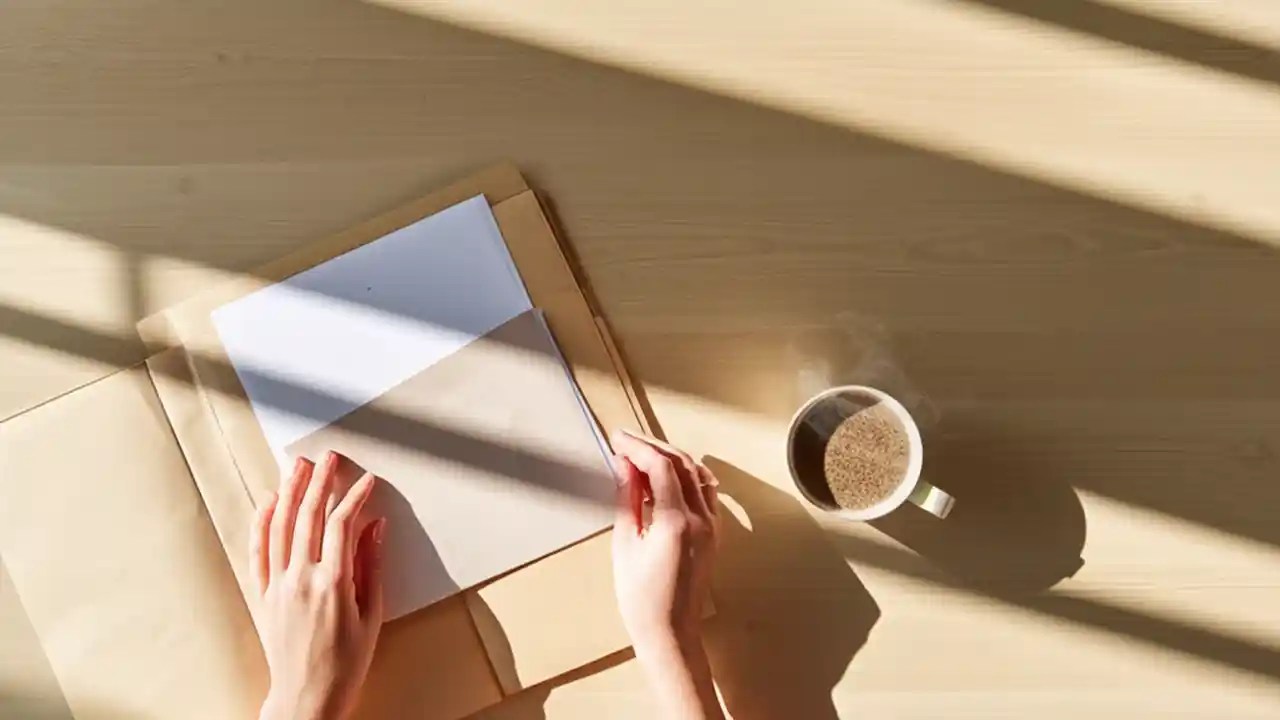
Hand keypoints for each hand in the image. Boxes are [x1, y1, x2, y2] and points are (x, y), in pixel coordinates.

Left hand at [252, 452, 386, 719]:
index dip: (355, 498)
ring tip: (298, 467)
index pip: (342, 526)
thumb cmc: (345, 663)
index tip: (366, 481)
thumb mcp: (372, 615)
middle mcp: (300, 579)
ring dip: (289, 491)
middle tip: (330, 458)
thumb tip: (374, 528)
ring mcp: (278, 585)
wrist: (307, 697)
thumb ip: (371, 566)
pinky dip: (261, 522)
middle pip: (307, 516)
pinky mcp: (263, 595)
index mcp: (332, 584)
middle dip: (320, 482)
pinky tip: (267, 502)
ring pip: (279, 526)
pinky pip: (258, 550)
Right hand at [611, 429, 723, 718]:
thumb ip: (627, 500)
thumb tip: (624, 465)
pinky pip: (704, 492)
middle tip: (625, 441)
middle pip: (681, 464)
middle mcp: (700, 519)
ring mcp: (711, 526)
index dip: (638, 447)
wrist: (670, 632)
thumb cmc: (641, 598)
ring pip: (695, 474)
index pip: (660, 467)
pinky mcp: (713, 533)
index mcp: (676, 522)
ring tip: (640, 456)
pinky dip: (684, 476)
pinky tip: (664, 477)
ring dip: (669, 458)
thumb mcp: (625, 545)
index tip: (617, 438)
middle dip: (652, 447)